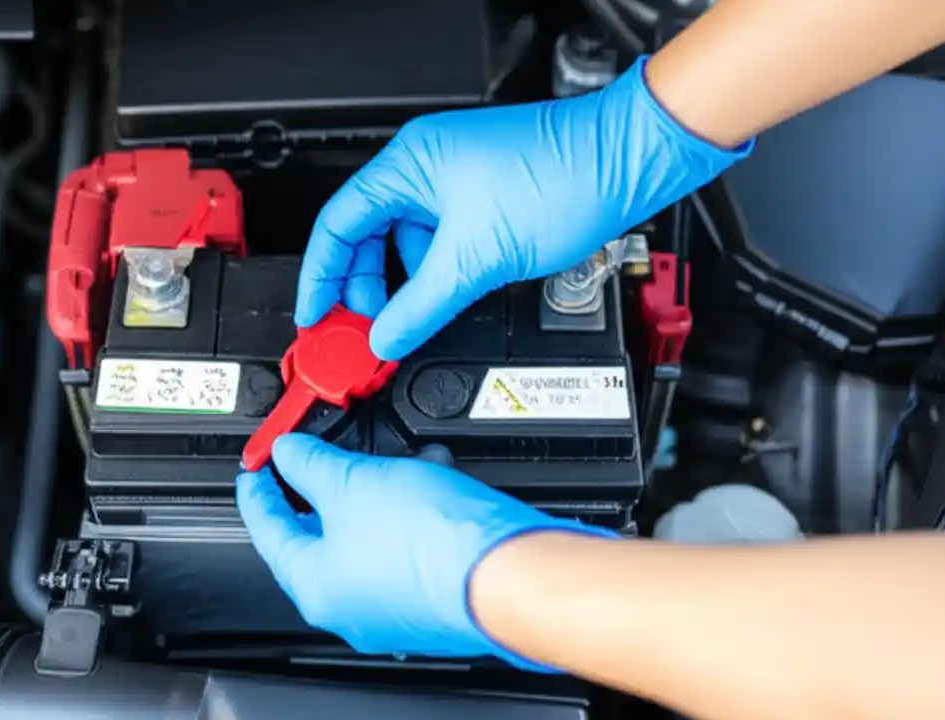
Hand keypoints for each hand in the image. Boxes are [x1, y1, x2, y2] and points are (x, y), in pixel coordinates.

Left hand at [235, 433, 617, 668]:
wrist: (512, 571)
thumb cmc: (436, 542)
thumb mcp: (356, 480)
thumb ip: (312, 462)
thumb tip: (290, 451)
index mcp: (317, 587)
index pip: (268, 531)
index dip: (259, 488)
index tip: (257, 464)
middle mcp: (352, 606)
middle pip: (320, 534)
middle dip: (326, 483)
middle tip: (316, 453)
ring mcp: (396, 604)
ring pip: (372, 533)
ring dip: (378, 488)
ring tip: (390, 456)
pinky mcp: (436, 593)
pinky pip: (410, 540)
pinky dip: (414, 505)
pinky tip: (433, 475)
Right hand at [297, 55, 749, 359]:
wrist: (628, 162)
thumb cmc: (565, 178)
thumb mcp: (477, 259)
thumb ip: (421, 306)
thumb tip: (386, 338)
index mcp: (408, 166)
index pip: (338, 226)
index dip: (322, 278)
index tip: (316, 318)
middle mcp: (426, 167)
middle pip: (368, 237)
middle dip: (363, 289)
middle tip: (364, 333)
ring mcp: (456, 181)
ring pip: (407, 243)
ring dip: (403, 286)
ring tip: (407, 323)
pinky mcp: (485, 198)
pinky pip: (441, 242)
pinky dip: (436, 275)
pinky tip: (444, 301)